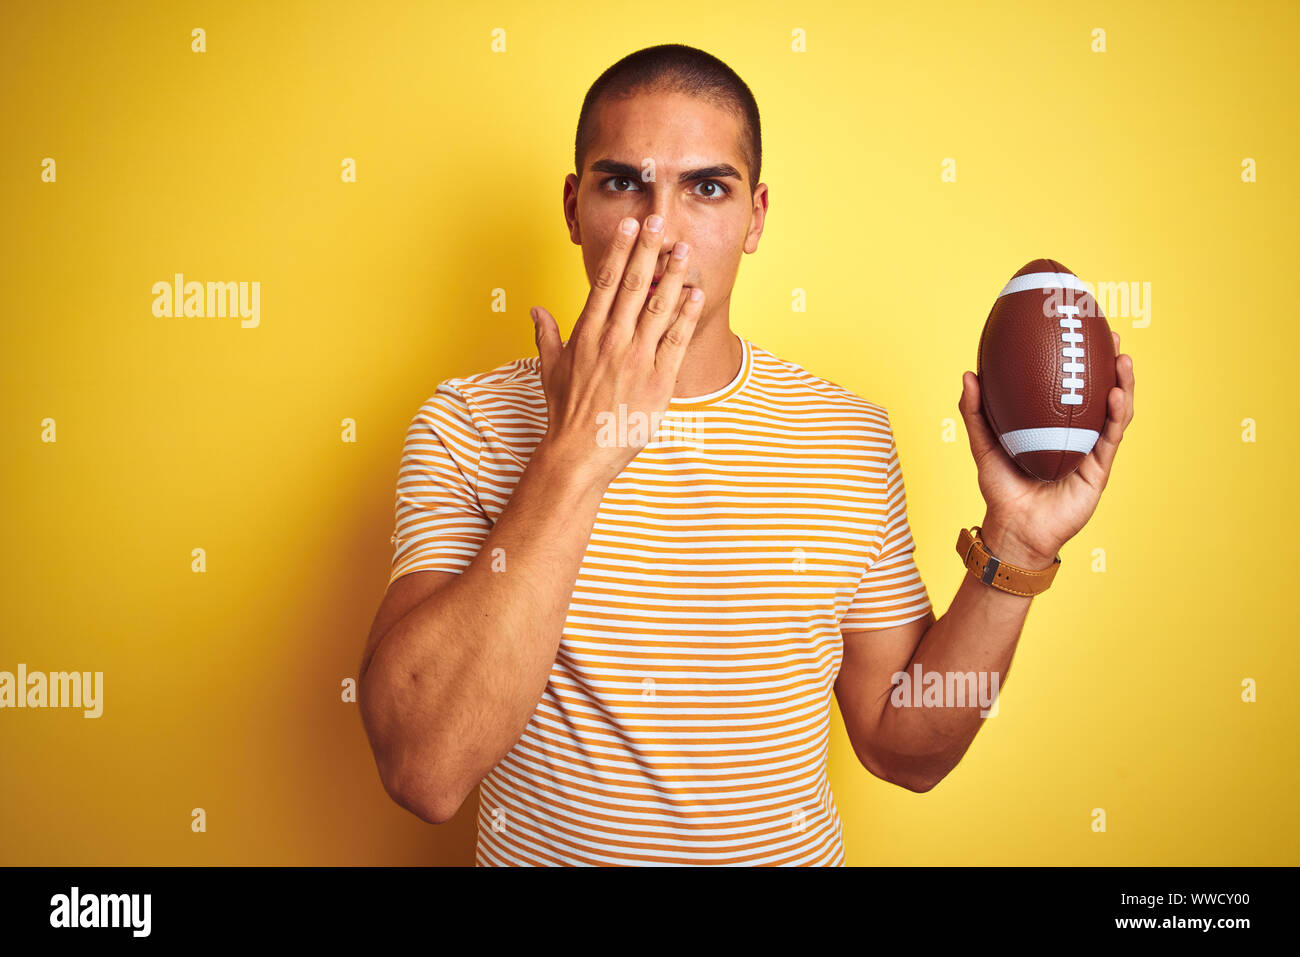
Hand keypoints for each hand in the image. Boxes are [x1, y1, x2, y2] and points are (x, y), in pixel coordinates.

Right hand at [529, 214, 704, 489]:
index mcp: (586, 335)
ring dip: (673, 276)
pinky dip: (686, 317)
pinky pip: (675, 342)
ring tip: (684, 250)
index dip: (618, 252)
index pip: (604, 283)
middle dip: (647, 251)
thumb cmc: (565, 414)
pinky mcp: (658, 381)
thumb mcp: (550, 370)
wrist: (579, 453)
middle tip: (659, 222)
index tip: (629, 228)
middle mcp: (612, 341)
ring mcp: (636, 360)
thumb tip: (535, 310)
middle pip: (632, 286)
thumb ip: (546, 336)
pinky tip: (695, 296)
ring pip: (658, 308)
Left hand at [958, 330, 1135, 568]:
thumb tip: (968, 373)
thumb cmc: (1000, 490)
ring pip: (1113, 410)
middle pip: (1097, 392)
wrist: (1015, 530)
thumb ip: (976, 412)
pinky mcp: (1099, 469)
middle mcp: (1075, 434)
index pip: (1067, 386)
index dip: (1073, 359)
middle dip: (1106, 362)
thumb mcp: (984, 445)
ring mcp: (1090, 450)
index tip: (1075, 328)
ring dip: (1122, 382)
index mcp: (1051, 425)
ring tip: (1122, 355)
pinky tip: (1117, 391)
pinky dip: (1117, 412)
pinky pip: (1111, 436)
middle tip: (1108, 332)